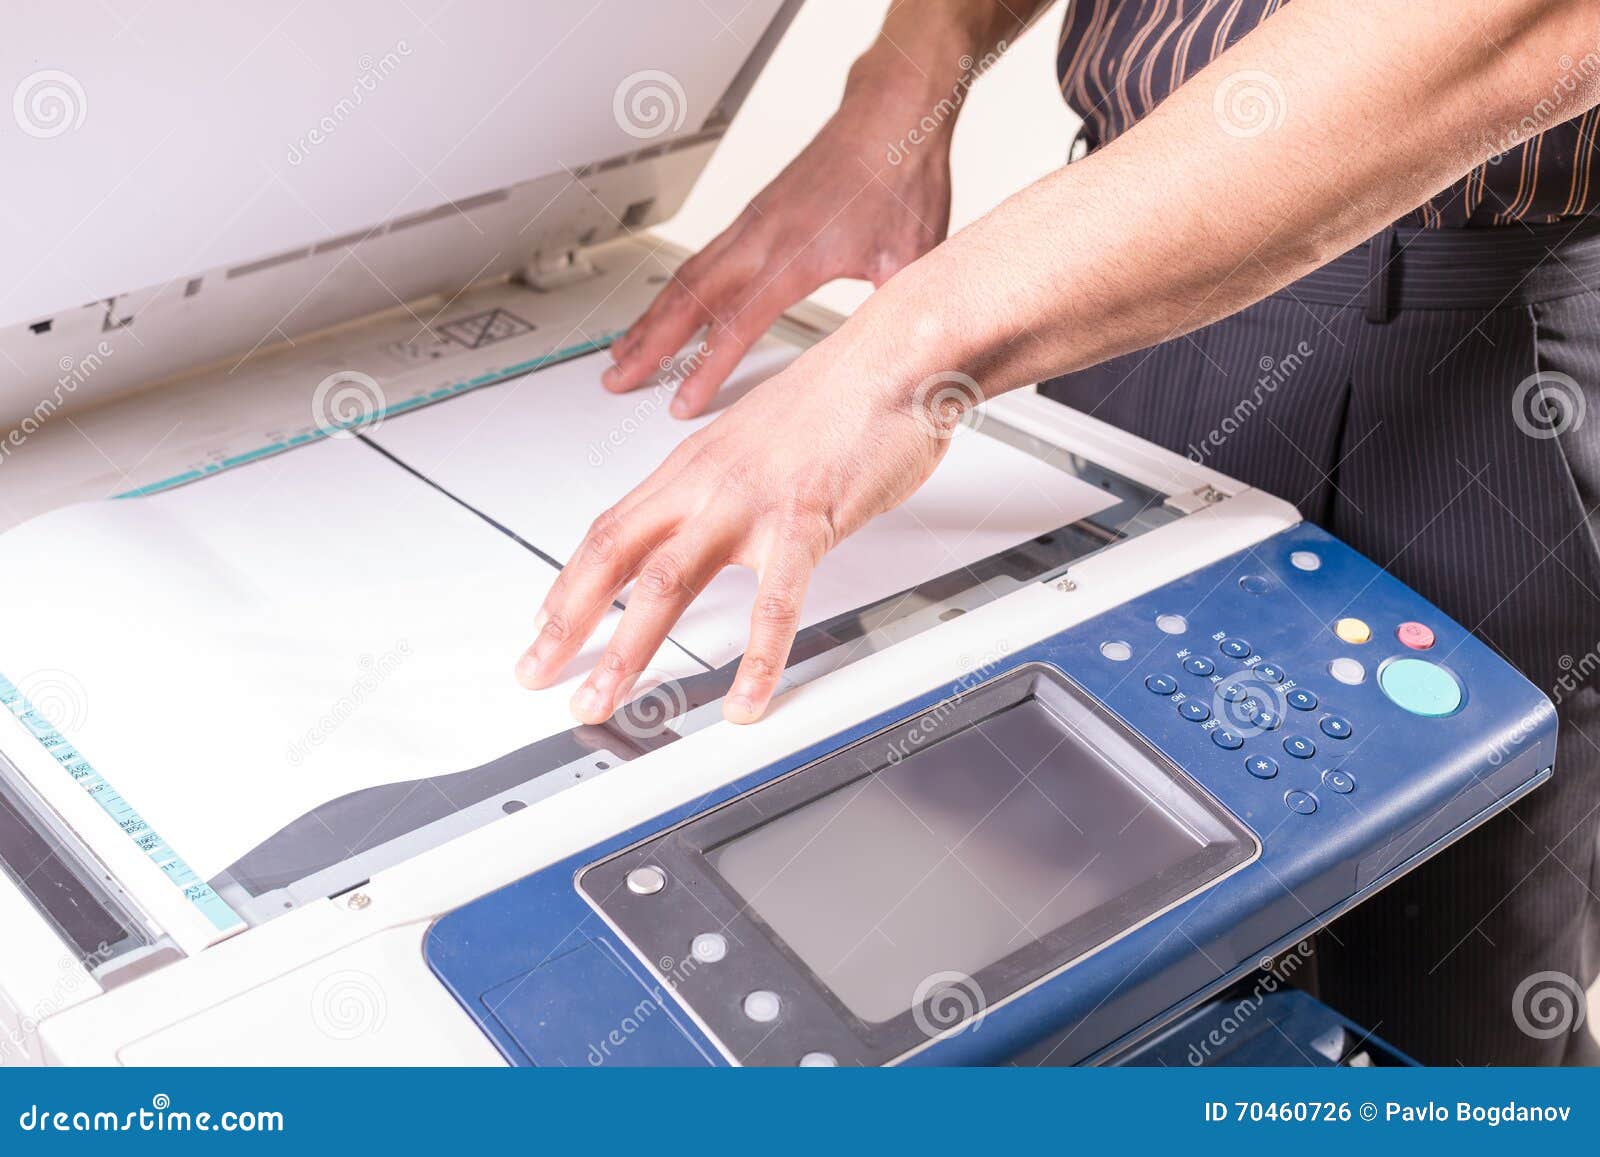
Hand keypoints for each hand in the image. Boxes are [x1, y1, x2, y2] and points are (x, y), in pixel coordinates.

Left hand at [516, 343, 957, 724]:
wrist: (898, 355)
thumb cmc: (843, 396)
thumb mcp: (762, 440)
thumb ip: (730, 485)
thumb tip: (714, 522)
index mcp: (694, 464)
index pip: (611, 531)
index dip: (570, 583)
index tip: (545, 624)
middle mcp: (708, 482)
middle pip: (614, 558)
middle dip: (566, 624)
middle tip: (537, 673)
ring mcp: (751, 502)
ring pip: (668, 583)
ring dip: (627, 650)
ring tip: (602, 698)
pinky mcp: (805, 520)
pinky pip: (774, 604)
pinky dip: (756, 661)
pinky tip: (744, 701)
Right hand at [601, 92, 952, 417]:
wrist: (890, 115)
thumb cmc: (899, 177)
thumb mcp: (911, 258)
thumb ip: (893, 313)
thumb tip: (896, 358)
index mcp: (797, 256)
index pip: (738, 323)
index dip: (707, 368)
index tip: (683, 401)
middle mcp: (762, 238)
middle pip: (688, 301)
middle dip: (648, 346)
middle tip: (617, 380)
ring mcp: (751, 224)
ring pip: (684, 278)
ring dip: (649, 319)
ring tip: (622, 352)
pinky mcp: (752, 215)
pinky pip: (699, 259)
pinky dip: (671, 290)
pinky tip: (663, 307)